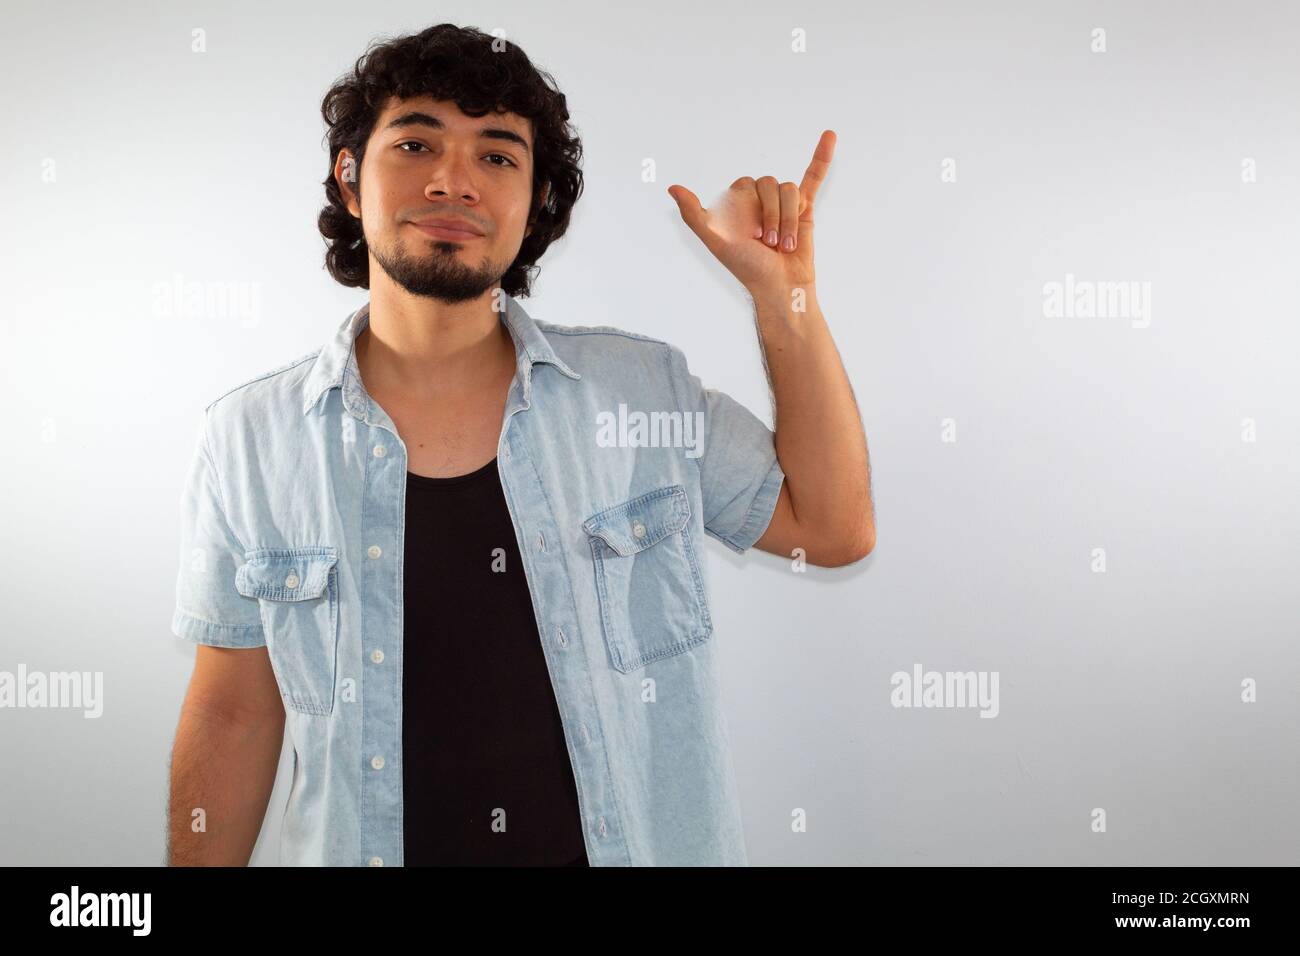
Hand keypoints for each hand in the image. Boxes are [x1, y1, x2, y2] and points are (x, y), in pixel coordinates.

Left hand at [667, 130, 834, 297]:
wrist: (780, 286)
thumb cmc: (747, 266)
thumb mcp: (715, 240)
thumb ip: (694, 214)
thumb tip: (673, 188)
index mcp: (737, 203)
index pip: (744, 186)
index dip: (748, 208)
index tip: (748, 235)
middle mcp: (758, 201)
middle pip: (768, 184)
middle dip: (770, 215)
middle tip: (767, 243)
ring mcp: (782, 203)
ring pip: (789, 190)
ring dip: (787, 219)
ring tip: (784, 244)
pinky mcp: (804, 208)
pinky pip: (813, 177)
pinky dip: (822, 157)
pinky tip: (829, 136)